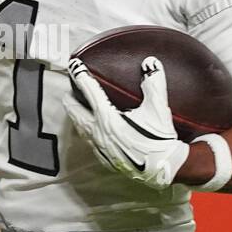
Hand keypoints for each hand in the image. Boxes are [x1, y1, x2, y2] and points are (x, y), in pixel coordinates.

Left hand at [64, 56, 189, 189]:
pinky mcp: (104, 157)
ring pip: (79, 127)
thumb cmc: (159, 140)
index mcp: (108, 118)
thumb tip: (150, 63)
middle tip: (70, 89)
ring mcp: (99, 146)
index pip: (89, 91)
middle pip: (75, 111)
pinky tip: (89, 130)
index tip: (74, 65)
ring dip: (75, 115)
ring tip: (75, 107)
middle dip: (71, 98)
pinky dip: (85, 130)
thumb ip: (154, 83)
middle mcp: (99, 132)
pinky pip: (88, 140)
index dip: (80, 75)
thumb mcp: (158, 108)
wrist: (162, 168)